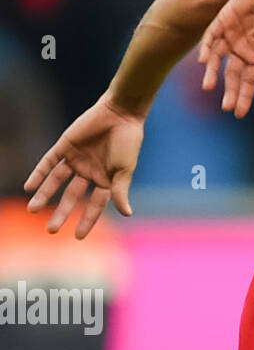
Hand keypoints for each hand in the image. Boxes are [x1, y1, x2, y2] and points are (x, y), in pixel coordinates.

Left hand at [23, 96, 143, 238]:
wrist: (121, 113)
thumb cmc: (128, 142)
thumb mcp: (125, 169)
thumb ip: (121, 191)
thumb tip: (127, 214)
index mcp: (106, 179)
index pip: (95, 204)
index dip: (87, 220)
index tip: (78, 237)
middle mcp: (89, 171)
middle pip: (72, 196)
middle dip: (61, 212)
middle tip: (51, 230)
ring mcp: (76, 159)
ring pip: (56, 181)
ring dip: (44, 195)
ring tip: (32, 209)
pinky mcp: (65, 146)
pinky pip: (48, 163)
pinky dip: (38, 174)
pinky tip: (29, 186)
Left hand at [198, 0, 253, 117]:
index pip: (248, 80)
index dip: (244, 96)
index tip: (240, 113)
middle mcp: (241, 47)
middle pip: (232, 73)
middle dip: (230, 91)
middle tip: (227, 107)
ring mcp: (231, 34)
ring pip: (217, 58)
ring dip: (213, 73)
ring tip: (208, 87)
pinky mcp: (224, 19)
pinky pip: (211, 36)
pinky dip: (208, 48)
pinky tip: (205, 61)